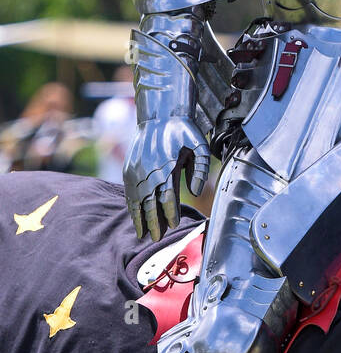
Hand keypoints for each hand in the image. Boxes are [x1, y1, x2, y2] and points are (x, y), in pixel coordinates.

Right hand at [123, 117, 210, 240]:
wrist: (160, 114)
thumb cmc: (183, 131)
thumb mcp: (199, 146)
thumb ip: (201, 170)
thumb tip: (194, 192)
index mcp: (165, 166)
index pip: (166, 196)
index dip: (169, 212)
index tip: (173, 226)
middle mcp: (148, 170)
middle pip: (149, 202)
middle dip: (153, 222)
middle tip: (157, 239)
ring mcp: (135, 169)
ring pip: (136, 200)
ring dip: (139, 218)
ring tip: (142, 234)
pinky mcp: (128, 168)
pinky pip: (128, 192)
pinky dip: (131, 206)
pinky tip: (134, 217)